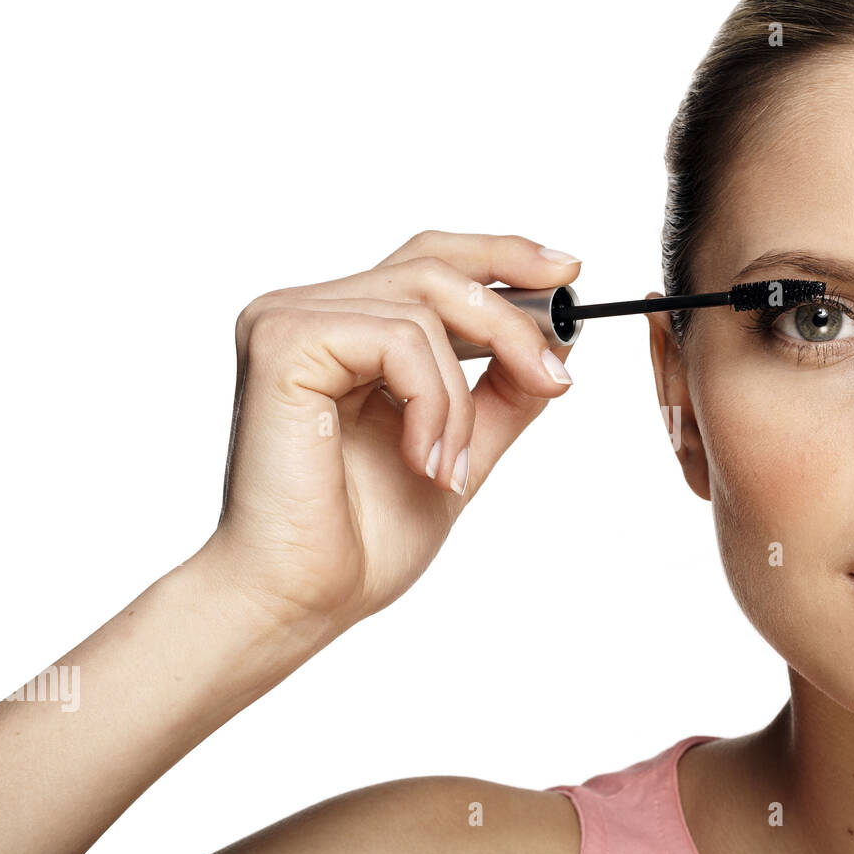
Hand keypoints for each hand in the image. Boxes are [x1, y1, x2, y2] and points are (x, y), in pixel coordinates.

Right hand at [197, 230, 579, 644]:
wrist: (301, 598)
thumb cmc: (358, 538)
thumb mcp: (460, 449)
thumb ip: (501, 393)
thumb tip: (557, 340)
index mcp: (341, 330)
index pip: (429, 261)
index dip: (501, 255)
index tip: (569, 273)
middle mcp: (308, 312)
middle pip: (433, 265)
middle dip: (511, 318)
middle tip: (554, 377)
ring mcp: (288, 320)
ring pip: (426, 306)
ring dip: (462, 399)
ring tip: (449, 467)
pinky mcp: (284, 341)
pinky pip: (399, 339)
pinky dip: (433, 403)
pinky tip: (422, 460)